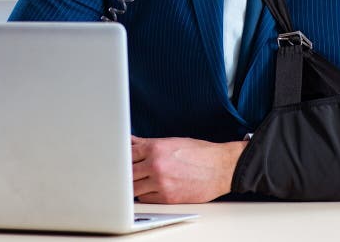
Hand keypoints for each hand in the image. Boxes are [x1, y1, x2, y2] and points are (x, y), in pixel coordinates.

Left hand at [131, 135, 246, 203]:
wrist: (221, 167)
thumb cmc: (199, 153)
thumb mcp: (172, 141)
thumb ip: (148, 143)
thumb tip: (131, 142)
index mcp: (156, 147)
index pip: (126, 153)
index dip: (121, 156)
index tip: (118, 158)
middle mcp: (156, 165)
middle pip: (126, 172)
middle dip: (125, 172)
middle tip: (127, 171)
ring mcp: (160, 183)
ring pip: (133, 188)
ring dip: (133, 185)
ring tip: (139, 180)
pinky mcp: (167, 198)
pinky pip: (146, 199)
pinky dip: (145, 194)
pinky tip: (151, 188)